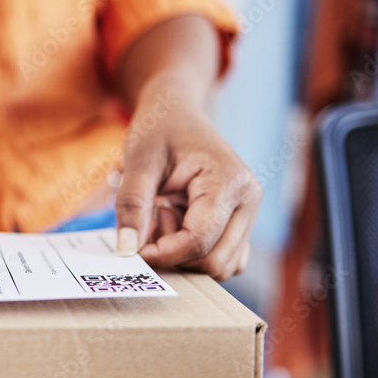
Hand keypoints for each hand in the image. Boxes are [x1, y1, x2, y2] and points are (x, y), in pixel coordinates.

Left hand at [115, 90, 260, 280]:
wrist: (176, 111)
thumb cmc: (158, 129)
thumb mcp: (137, 159)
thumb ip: (131, 204)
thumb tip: (128, 250)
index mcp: (230, 181)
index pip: (199, 241)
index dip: (163, 254)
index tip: (133, 246)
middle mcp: (249, 200)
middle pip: (214, 262)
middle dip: (176, 255)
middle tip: (154, 217)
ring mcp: (248, 214)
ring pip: (220, 266)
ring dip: (185, 255)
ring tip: (166, 216)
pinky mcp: (240, 223)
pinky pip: (222, 259)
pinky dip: (195, 254)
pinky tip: (178, 224)